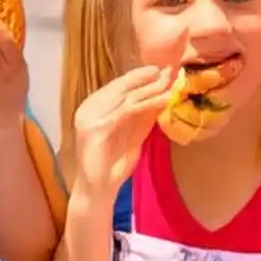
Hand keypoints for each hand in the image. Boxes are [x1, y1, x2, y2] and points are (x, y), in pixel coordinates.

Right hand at [71, 66, 173, 201]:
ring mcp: (90, 117)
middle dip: (147, 77)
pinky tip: (164, 99)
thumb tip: (161, 94)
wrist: (98, 191)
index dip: (140, 77)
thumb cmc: (114, 165)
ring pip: (125, 96)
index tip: (163, 70)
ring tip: (171, 82)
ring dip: (151, 88)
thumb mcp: (133, 133)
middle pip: (121, 86)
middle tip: (170, 69)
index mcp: (94, 107)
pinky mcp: (96, 128)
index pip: (119, 86)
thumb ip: (142, 115)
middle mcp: (89, 108)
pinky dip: (147, 103)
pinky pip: (126, 110)